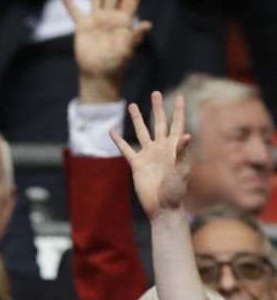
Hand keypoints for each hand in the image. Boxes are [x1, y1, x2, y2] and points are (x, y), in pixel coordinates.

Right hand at [64, 0, 151, 102]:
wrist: (98, 74)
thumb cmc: (115, 64)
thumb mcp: (126, 50)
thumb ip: (135, 36)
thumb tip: (147, 25)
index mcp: (124, 21)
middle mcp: (111, 17)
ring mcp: (96, 20)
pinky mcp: (82, 27)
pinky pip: (75, 12)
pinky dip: (68, 2)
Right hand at [111, 92, 190, 219]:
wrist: (162, 207)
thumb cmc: (176, 190)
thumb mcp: (182, 171)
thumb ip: (182, 153)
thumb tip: (186, 135)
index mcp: (175, 147)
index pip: (178, 124)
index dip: (178, 110)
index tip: (178, 96)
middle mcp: (161, 148)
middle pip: (159, 123)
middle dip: (157, 108)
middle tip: (155, 93)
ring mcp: (148, 155)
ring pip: (142, 132)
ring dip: (137, 119)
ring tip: (132, 105)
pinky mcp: (136, 164)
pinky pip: (126, 149)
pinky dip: (119, 141)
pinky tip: (112, 132)